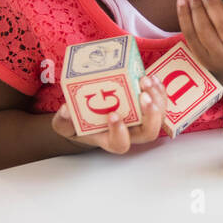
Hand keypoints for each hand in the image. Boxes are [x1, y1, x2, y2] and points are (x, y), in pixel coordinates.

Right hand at [51, 76, 168, 153]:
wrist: (88, 117)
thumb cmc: (77, 124)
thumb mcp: (64, 124)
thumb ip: (63, 121)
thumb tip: (67, 111)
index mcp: (111, 140)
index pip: (120, 144)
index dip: (119, 132)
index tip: (112, 115)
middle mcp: (130, 133)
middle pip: (149, 133)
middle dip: (150, 115)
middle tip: (142, 96)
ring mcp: (141, 121)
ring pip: (158, 116)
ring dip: (157, 98)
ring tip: (146, 80)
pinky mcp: (147, 107)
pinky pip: (159, 101)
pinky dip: (158, 90)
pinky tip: (151, 78)